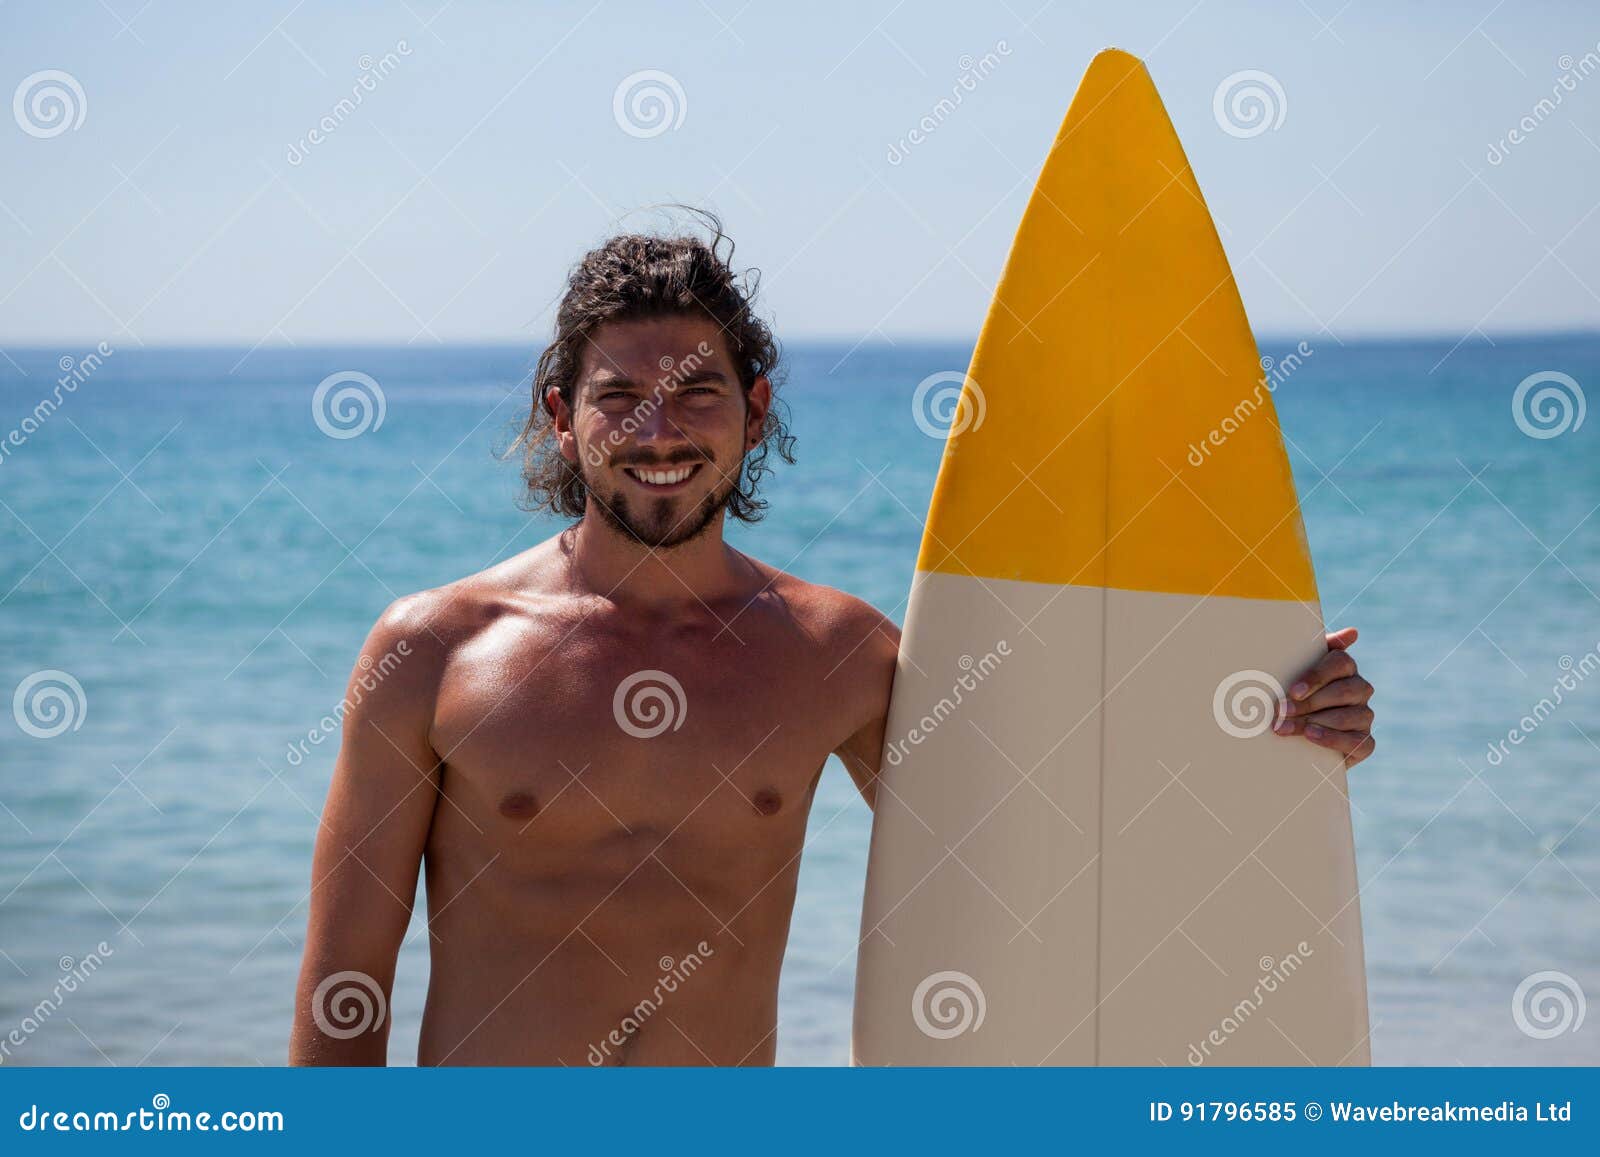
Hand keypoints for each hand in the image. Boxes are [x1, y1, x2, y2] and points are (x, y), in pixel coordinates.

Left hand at [1272, 627, 1374, 767]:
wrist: (1297, 735)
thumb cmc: (1295, 694)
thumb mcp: (1296, 670)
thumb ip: (1314, 649)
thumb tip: (1353, 632)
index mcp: (1345, 668)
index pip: (1341, 662)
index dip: (1317, 676)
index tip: (1293, 690)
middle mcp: (1360, 689)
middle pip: (1344, 691)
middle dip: (1310, 703)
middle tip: (1282, 711)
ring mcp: (1364, 716)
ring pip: (1349, 716)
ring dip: (1315, 722)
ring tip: (1287, 727)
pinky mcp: (1364, 742)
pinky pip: (1357, 741)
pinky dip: (1332, 739)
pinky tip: (1311, 735)